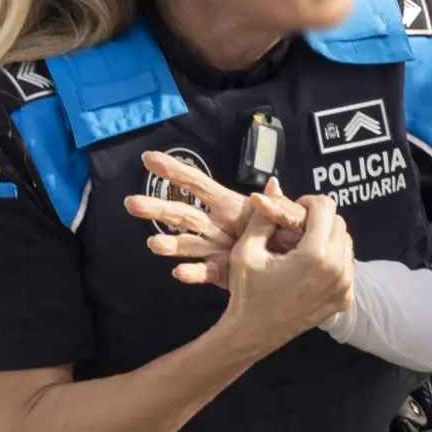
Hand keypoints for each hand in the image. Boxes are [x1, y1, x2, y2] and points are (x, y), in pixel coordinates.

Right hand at [129, 151, 305, 283]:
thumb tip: (272, 184)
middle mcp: (218, 226)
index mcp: (232, 207)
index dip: (176, 171)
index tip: (149, 159)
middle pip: (184, 214)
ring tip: (153, 243)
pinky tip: (179, 273)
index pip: (200, 185)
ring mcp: (217, 249)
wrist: (299, 269)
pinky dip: (193, 272)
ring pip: (188, 244)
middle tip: (132, 203)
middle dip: (159, 208)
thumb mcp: (291, 219)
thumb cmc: (294, 237)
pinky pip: (205, 272)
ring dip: (170, 243)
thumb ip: (279, 207)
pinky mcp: (223, 272)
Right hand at [219, 200, 355, 356]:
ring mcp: (345, 287)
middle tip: (296, 228)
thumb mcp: (246, 250)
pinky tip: (310, 266)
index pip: (327, 208)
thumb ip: (265, 216)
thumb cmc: (246, 291)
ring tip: (302, 246)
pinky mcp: (345, 299)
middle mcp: (338, 270)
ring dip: (327, 238)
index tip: (293, 210)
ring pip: (346, 245)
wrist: (253, 334)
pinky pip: (347, 266)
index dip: (309, 202)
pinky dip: (333, 259)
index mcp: (315, 255)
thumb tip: (273, 186)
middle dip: (319, 219)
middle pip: (340, 224)